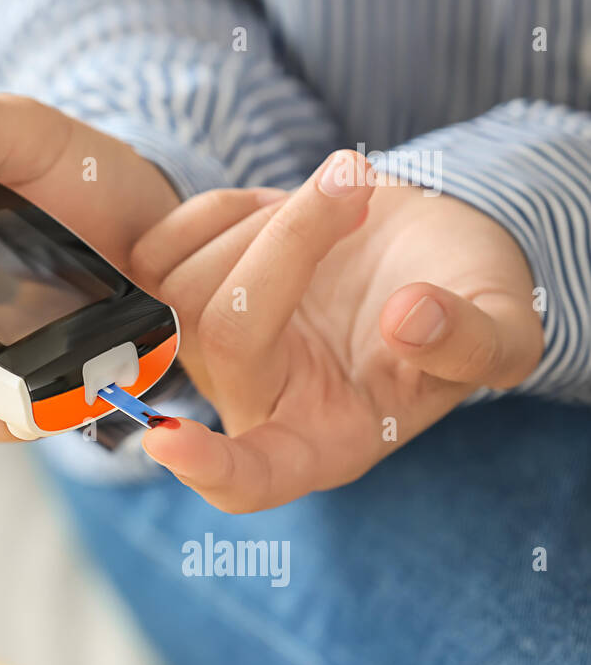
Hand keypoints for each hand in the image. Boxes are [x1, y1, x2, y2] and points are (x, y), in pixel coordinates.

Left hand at [128, 151, 544, 511]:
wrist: (428, 247)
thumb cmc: (468, 302)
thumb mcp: (506, 330)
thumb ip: (473, 341)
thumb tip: (410, 320)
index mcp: (323, 440)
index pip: (251, 480)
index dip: (210, 468)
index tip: (169, 445)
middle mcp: (255, 402)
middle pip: (224, 336)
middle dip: (291, 244)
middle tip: (359, 185)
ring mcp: (210, 350)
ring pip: (184, 286)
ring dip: (267, 220)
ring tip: (342, 195)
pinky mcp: (184, 293)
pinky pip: (158, 250)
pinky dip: (219, 210)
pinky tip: (279, 205)